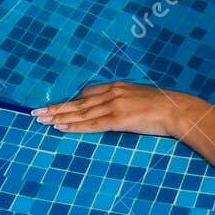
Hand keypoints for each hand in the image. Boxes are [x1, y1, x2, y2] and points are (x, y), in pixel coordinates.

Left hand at [32, 81, 201, 138]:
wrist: (178, 110)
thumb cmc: (165, 106)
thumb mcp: (142, 97)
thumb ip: (126, 100)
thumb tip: (117, 108)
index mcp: (119, 86)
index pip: (87, 93)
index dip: (70, 100)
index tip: (56, 106)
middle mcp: (113, 93)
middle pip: (78, 102)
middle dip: (56, 108)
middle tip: (36, 113)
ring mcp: (114, 106)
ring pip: (80, 113)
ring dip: (59, 117)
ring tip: (42, 121)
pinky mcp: (118, 119)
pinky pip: (91, 124)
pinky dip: (74, 126)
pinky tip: (61, 127)